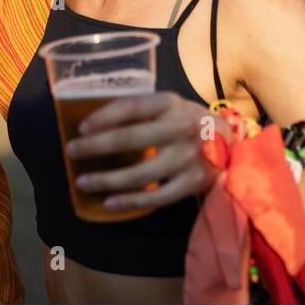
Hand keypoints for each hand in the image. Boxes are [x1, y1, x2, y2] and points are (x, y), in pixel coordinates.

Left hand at [66, 91, 224, 212]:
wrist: (233, 146)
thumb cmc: (189, 123)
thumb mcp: (172, 106)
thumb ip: (143, 110)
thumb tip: (94, 122)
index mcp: (172, 103)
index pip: (131, 106)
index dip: (103, 117)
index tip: (81, 128)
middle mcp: (181, 127)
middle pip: (130, 138)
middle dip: (95, 146)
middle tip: (72, 152)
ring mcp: (188, 157)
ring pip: (139, 173)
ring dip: (106, 179)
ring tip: (83, 181)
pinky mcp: (193, 183)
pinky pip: (156, 197)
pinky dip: (130, 201)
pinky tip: (109, 202)